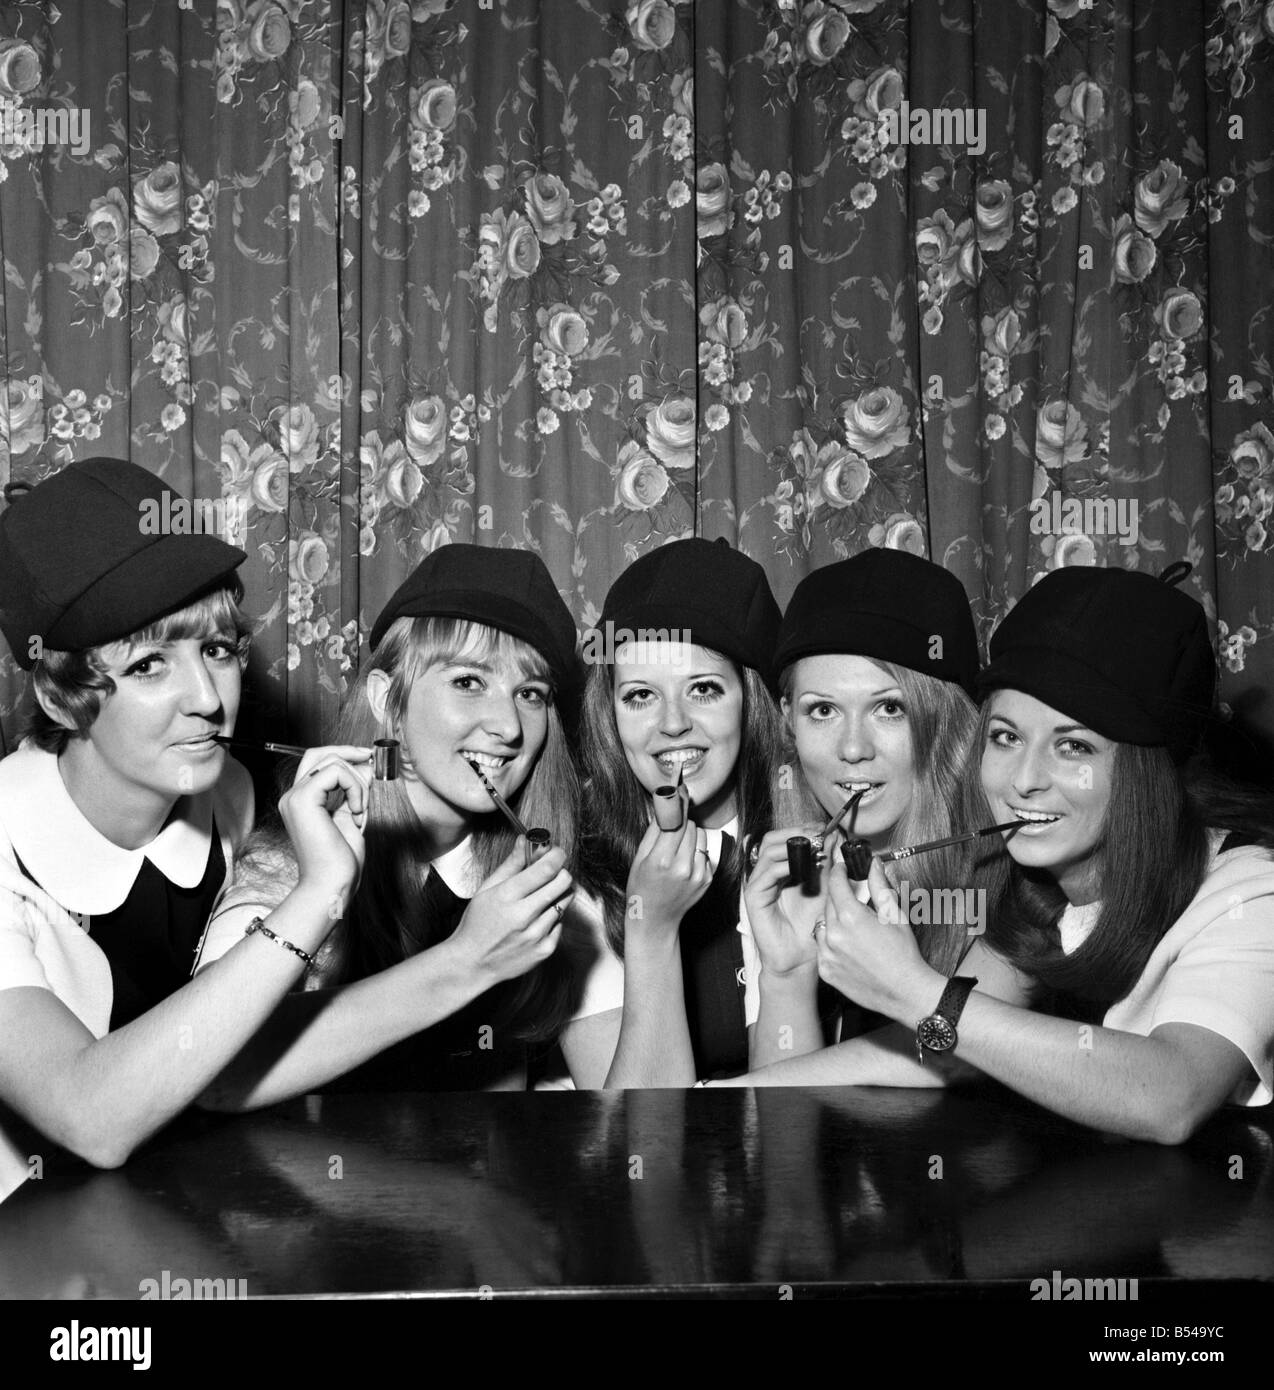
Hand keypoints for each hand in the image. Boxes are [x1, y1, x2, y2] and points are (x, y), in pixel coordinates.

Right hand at [278, 745, 372, 903]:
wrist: (330, 885)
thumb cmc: (340, 861)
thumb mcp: (351, 818)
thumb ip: (354, 792)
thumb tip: (365, 768)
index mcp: (302, 801)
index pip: (317, 762)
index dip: (343, 755)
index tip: (367, 761)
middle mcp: (293, 796)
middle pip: (318, 753)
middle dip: (349, 752)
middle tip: (371, 760)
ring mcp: (295, 797)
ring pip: (333, 762)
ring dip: (358, 784)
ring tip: (360, 811)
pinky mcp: (303, 800)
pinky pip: (337, 773)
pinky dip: (355, 789)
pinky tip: (356, 813)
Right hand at [448, 840, 572, 988]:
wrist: (472, 963)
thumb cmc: (477, 923)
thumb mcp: (487, 889)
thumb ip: (511, 864)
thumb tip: (526, 840)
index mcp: (507, 896)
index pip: (546, 869)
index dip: (556, 855)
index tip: (556, 852)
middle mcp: (524, 916)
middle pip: (563, 882)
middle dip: (561, 872)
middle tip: (551, 873)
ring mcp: (536, 935)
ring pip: (565, 902)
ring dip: (557, 895)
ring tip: (540, 899)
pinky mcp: (544, 950)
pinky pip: (560, 923)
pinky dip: (552, 918)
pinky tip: (536, 921)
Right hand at [623, 795, 711, 944]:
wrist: (655, 919)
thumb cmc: (641, 887)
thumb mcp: (639, 858)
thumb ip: (654, 831)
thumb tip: (665, 805)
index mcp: (662, 860)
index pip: (677, 821)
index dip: (677, 806)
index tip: (678, 793)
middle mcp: (683, 867)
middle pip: (691, 826)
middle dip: (682, 822)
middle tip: (671, 828)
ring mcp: (698, 874)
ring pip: (701, 836)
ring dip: (691, 835)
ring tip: (676, 848)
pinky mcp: (707, 879)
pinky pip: (705, 852)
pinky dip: (696, 851)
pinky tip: (683, 863)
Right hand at [744, 825, 827, 977]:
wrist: (800, 958)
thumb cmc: (811, 927)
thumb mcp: (824, 889)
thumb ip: (827, 864)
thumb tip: (835, 837)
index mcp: (782, 869)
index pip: (785, 838)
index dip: (803, 829)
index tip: (824, 828)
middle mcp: (767, 874)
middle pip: (771, 839)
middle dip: (795, 832)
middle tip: (817, 834)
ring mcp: (758, 884)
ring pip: (767, 851)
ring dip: (790, 845)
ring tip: (812, 848)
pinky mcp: (753, 898)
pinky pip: (766, 873)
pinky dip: (783, 865)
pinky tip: (801, 866)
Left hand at [816, 859, 938, 1019]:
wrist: (905, 992)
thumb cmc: (904, 955)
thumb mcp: (895, 915)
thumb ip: (880, 887)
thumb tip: (874, 866)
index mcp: (851, 917)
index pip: (835, 883)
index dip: (838, 871)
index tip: (840, 867)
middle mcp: (834, 934)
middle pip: (828, 903)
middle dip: (839, 897)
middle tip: (854, 900)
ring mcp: (827, 954)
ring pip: (821, 925)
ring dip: (832, 921)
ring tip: (853, 928)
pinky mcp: (825, 970)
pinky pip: (821, 947)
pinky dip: (830, 943)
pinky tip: (848, 947)